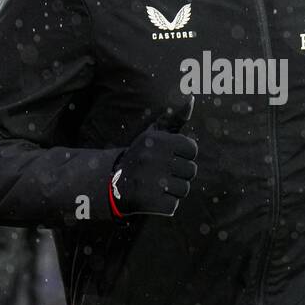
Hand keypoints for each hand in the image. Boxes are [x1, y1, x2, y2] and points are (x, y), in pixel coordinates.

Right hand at [108, 96, 197, 217]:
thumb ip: (174, 118)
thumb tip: (191, 98)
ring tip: (156, 185)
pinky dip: (165, 205)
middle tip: (161, 174)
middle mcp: (151, 158)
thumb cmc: (142, 156)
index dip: (184, 156)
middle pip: (191, 171)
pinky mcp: (146, 201)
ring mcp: (148, 180)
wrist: (112, 184)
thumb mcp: (154, 135)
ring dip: (173, 191)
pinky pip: (173, 205)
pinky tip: (152, 198)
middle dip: (180, 175)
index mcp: (156, 140)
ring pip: (183, 189)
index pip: (192, 149)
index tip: (169, 158)